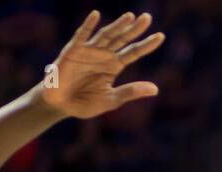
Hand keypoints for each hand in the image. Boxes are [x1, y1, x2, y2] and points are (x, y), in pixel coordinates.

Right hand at [40, 11, 163, 119]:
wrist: (60, 105)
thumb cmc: (85, 103)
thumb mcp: (112, 99)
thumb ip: (131, 92)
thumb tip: (156, 89)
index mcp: (114, 66)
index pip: (133, 52)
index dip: (146, 44)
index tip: (161, 36)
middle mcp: (103, 55)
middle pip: (122, 39)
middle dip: (134, 29)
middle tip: (148, 18)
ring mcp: (89, 51)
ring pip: (106, 35)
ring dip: (117, 26)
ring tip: (130, 17)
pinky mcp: (73, 50)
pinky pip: (81, 35)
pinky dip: (88, 26)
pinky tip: (96, 15)